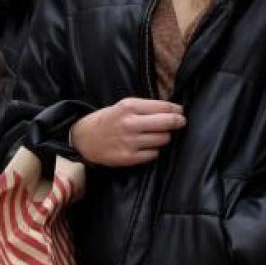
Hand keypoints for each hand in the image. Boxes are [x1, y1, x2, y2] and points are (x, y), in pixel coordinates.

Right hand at [70, 98, 185, 166]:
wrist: (84, 139)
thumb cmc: (108, 120)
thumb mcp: (123, 106)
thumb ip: (145, 107)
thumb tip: (172, 110)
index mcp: (129, 106)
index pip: (163, 107)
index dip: (176, 110)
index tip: (180, 111)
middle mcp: (130, 123)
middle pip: (167, 123)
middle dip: (178, 122)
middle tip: (181, 122)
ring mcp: (130, 142)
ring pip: (163, 139)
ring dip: (164, 137)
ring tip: (157, 135)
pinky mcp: (128, 158)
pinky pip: (154, 154)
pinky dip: (154, 150)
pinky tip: (147, 146)